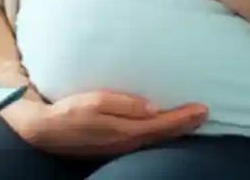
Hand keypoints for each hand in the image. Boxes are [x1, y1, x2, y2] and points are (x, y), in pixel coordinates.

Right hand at [1, 90, 207, 156]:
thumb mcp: (96, 101)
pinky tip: (159, 127)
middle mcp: (127, 143)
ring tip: (188, 120)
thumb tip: (153, 107)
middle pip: (163, 135)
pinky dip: (158, 133)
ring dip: (173, 130)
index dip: (185, 118)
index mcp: (126, 132)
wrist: (45, 131)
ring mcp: (119, 148)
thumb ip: (125, 103)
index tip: (204, 109)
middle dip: (185, 125)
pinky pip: (144, 140)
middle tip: (204, 114)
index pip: (163, 125)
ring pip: (155, 140)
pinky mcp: (112, 147)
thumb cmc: (69, 112)